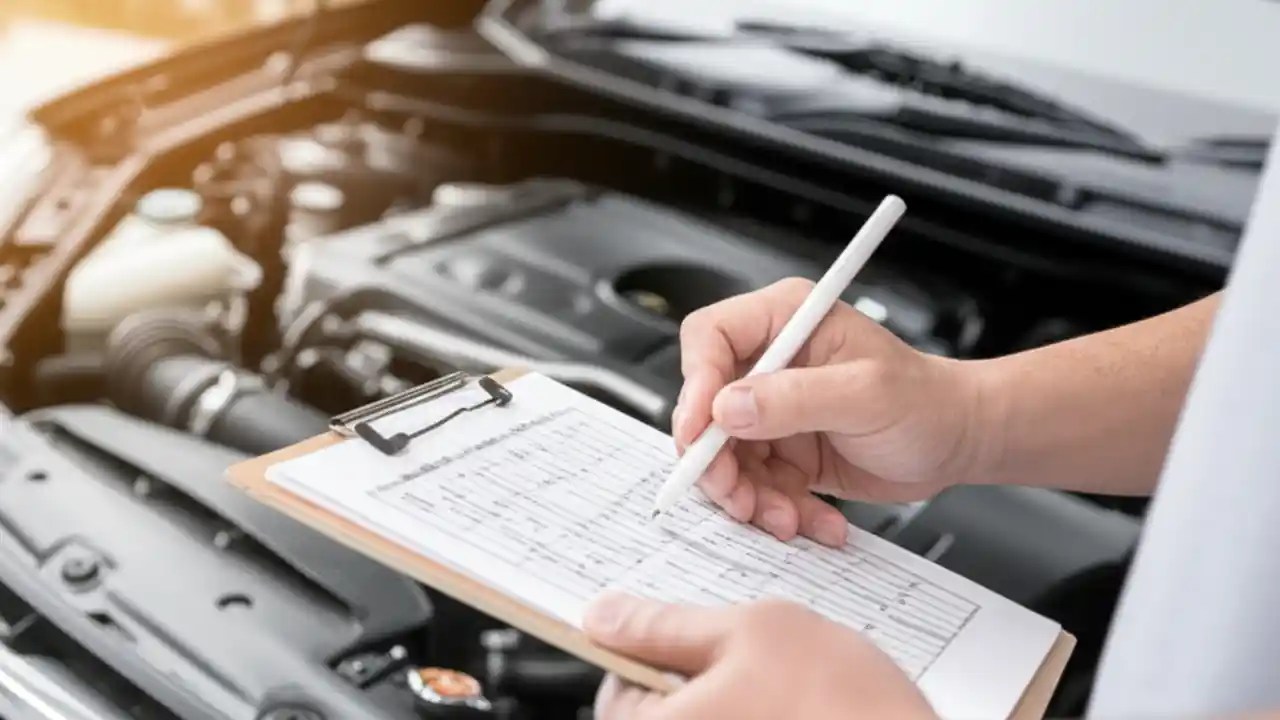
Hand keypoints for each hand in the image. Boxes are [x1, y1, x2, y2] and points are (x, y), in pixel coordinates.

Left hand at [584, 593, 934, 719]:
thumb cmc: (842, 704)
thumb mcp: (750, 631)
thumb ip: (665, 626)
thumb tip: (604, 616)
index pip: (614, 684)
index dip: (651, 646)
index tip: (686, 634)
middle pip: (659, 707)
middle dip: (694, 674)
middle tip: (746, 655)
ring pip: (707, 717)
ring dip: (731, 696)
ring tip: (780, 683)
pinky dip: (757, 714)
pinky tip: (794, 709)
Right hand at [674, 278, 991, 546]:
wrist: (957, 441)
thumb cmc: (928, 401)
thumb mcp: (865, 395)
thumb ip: (794, 398)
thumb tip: (727, 407)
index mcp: (786, 321)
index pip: (710, 339)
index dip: (695, 385)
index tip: (699, 432)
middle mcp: (771, 362)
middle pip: (706, 407)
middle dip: (717, 460)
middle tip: (737, 495)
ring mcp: (773, 409)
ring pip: (725, 456)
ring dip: (750, 496)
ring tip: (786, 518)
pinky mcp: (781, 449)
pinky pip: (756, 485)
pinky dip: (778, 510)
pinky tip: (812, 520)